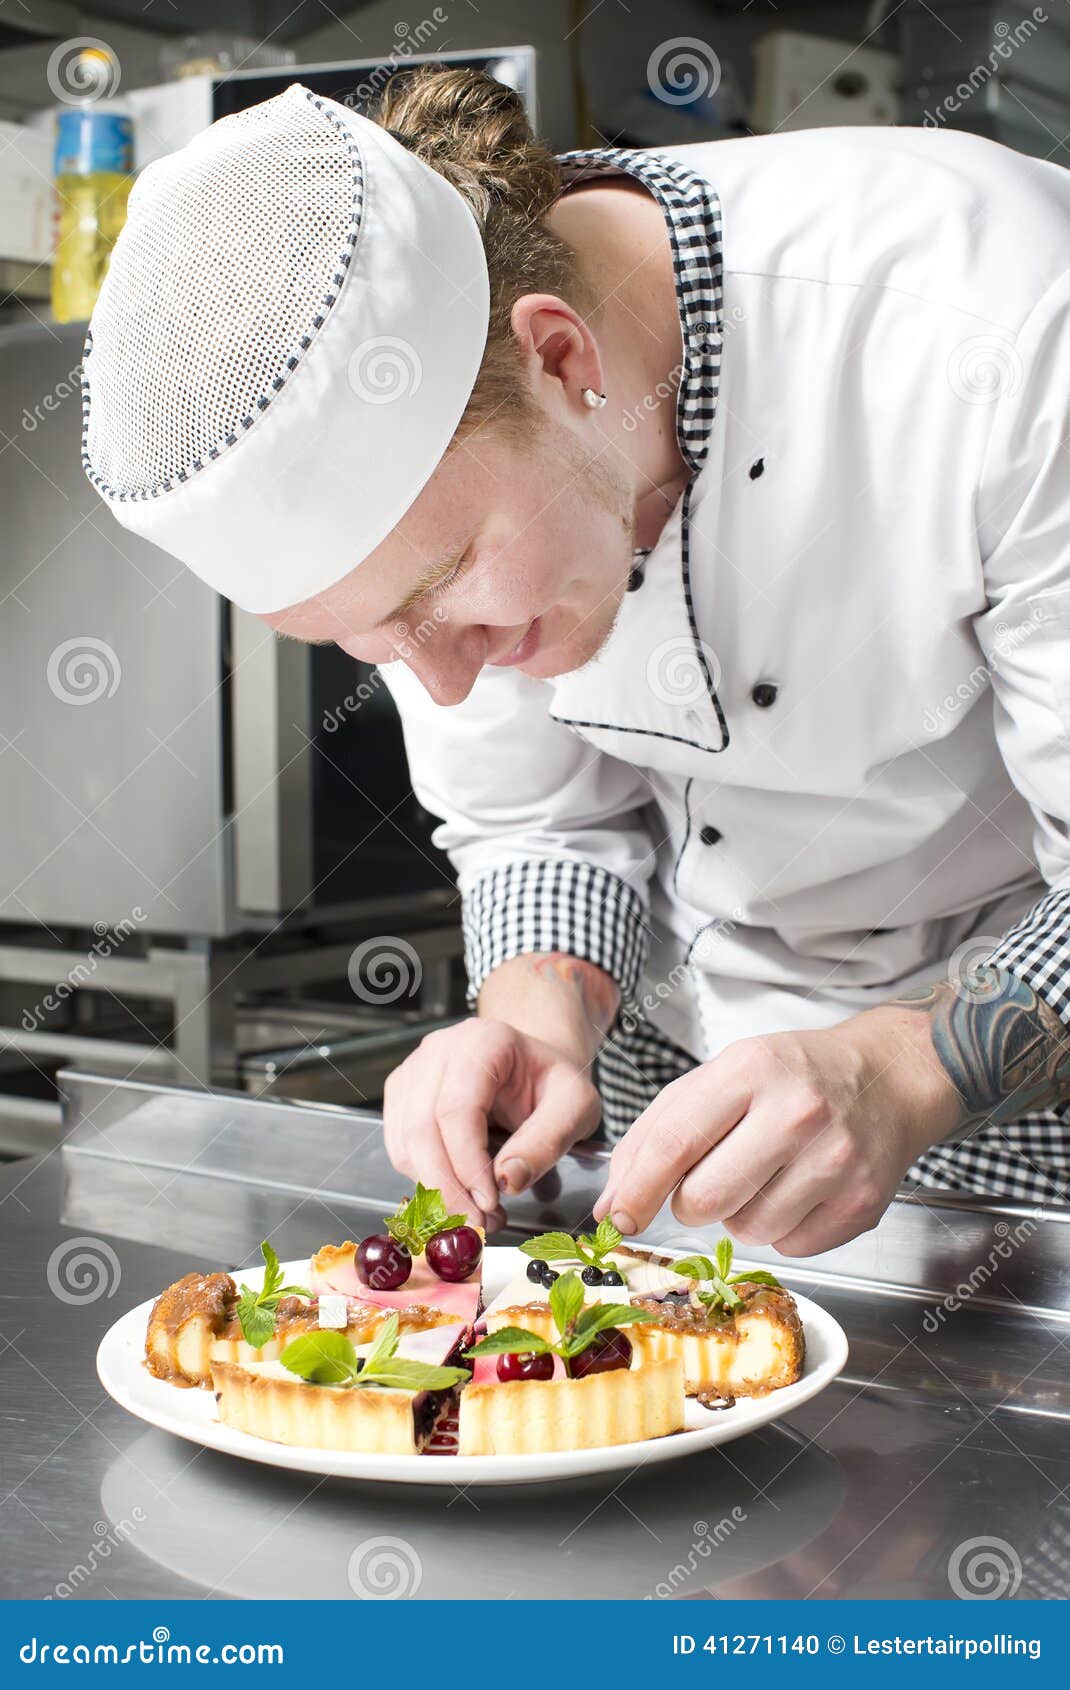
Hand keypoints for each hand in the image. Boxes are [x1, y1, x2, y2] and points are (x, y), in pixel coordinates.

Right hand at [383, 1017, 602, 1228]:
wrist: (533, 1070)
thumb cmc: (552, 1085)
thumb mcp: (575, 1107)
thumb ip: (548, 1140)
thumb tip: (508, 1180)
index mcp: (483, 1042)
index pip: (457, 1109)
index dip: (468, 1163)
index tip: (490, 1201)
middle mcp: (438, 1051)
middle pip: (421, 1129)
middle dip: (447, 1187)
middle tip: (478, 1224)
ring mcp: (413, 1072)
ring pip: (405, 1144)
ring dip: (436, 1190)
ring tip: (477, 1212)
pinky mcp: (401, 1097)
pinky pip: (400, 1149)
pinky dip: (426, 1180)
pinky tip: (460, 1192)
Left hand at [593, 1006, 963, 1255]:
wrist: (888, 1078)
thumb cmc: (793, 1076)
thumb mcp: (723, 1075)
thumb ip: (659, 1130)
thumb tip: (614, 1200)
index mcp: (751, 1069)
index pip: (674, 1142)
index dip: (636, 1189)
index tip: (615, 1216)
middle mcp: (797, 1112)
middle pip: (705, 1199)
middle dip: (691, 1202)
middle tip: (711, 1179)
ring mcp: (835, 1159)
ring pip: (747, 1230)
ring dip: (740, 1215)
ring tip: (765, 1176)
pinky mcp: (862, 1203)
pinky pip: (790, 1247)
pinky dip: (782, 1229)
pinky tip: (798, 1190)